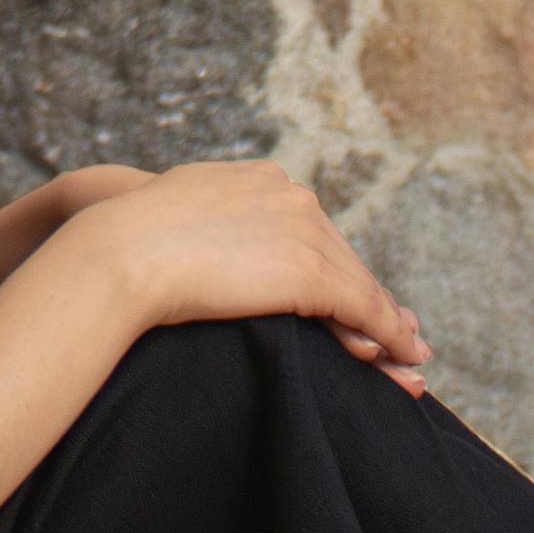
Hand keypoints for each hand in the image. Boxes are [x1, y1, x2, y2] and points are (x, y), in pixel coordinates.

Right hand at [67, 161, 429, 387]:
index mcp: (259, 178)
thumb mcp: (174, 219)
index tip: (349, 296)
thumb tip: (198, 243)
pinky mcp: (312, 271)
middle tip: (399, 333)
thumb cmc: (127, 244)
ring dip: (389, 323)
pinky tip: (407, 354)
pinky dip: (392, 334)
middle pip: (340, 255)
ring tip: (411, 353)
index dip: (332, 268)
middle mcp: (290, 194)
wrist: (122, 252)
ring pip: (359, 284)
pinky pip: (364, 308)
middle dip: (368, 298)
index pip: (308, 230)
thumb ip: (204, 224)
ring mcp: (304, 229)